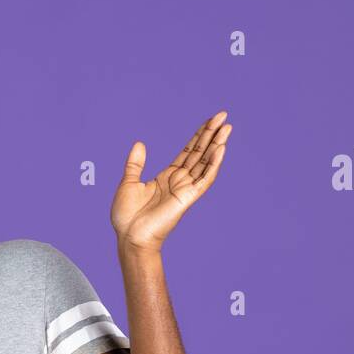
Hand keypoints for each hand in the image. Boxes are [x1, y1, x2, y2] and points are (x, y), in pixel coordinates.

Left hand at [111, 110, 231, 251]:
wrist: (129, 237)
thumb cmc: (127, 217)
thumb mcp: (128, 183)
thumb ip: (135, 164)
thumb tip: (139, 143)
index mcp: (167, 177)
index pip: (188, 152)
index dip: (198, 136)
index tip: (209, 121)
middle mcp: (179, 181)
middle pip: (200, 153)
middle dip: (211, 134)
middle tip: (223, 116)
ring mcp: (185, 189)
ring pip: (205, 163)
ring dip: (217, 144)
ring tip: (227, 128)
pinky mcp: (187, 198)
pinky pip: (204, 179)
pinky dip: (213, 164)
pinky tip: (221, 149)